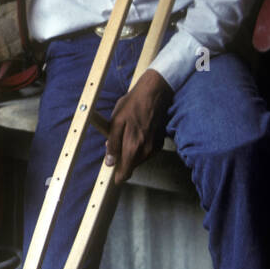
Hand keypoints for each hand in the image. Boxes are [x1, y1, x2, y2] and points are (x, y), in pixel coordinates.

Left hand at [104, 69, 172, 185]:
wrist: (154, 93)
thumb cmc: (133, 105)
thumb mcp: (116, 122)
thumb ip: (113, 144)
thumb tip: (109, 162)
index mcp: (133, 148)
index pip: (125, 174)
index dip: (117, 175)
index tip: (112, 171)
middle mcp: (146, 151)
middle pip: (131, 166)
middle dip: (122, 158)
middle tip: (117, 141)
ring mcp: (154, 148)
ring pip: (138, 159)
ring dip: (131, 152)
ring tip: (127, 133)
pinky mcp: (160, 142)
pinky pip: (146, 152)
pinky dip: (139, 146)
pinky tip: (137, 132)